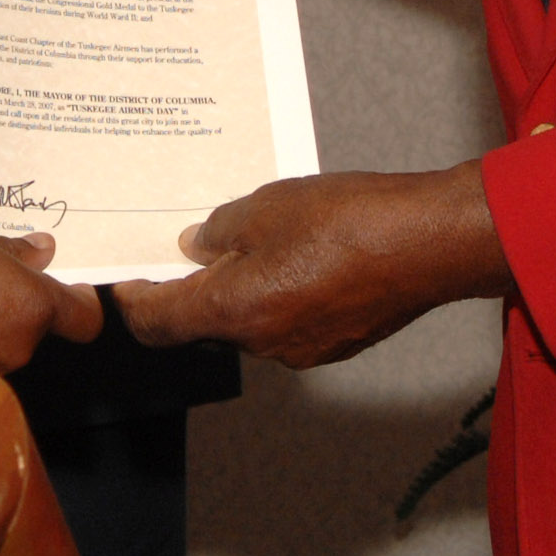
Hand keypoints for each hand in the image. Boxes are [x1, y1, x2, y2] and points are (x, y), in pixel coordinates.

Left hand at [109, 164, 507, 368]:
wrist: (429, 243)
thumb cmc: (350, 219)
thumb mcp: (267, 206)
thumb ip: (220, 230)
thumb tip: (196, 245)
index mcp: (235, 311)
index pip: (159, 323)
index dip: (135, 300)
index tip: (126, 278)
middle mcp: (263, 343)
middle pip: (202, 324)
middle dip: (191, 287)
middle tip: (190, 240)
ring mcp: (301, 349)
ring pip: (246, 323)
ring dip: (238, 289)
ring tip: (252, 238)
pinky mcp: (333, 343)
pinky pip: (285, 322)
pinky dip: (276, 295)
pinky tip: (295, 255)